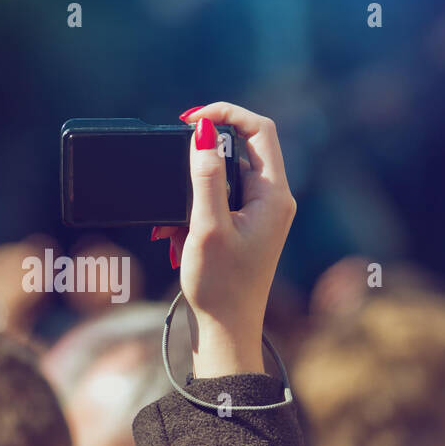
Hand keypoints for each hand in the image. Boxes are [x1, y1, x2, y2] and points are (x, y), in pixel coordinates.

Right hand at [154, 103, 295, 376]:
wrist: (226, 332)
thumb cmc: (220, 287)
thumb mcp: (206, 227)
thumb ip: (206, 177)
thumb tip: (204, 132)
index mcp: (274, 195)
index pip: (259, 129)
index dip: (226, 113)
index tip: (189, 120)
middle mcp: (273, 199)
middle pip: (238, 150)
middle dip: (199, 160)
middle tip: (171, 171)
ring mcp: (260, 214)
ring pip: (222, 177)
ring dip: (190, 190)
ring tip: (171, 223)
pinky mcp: (244, 227)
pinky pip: (216, 202)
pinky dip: (191, 211)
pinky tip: (173, 235)